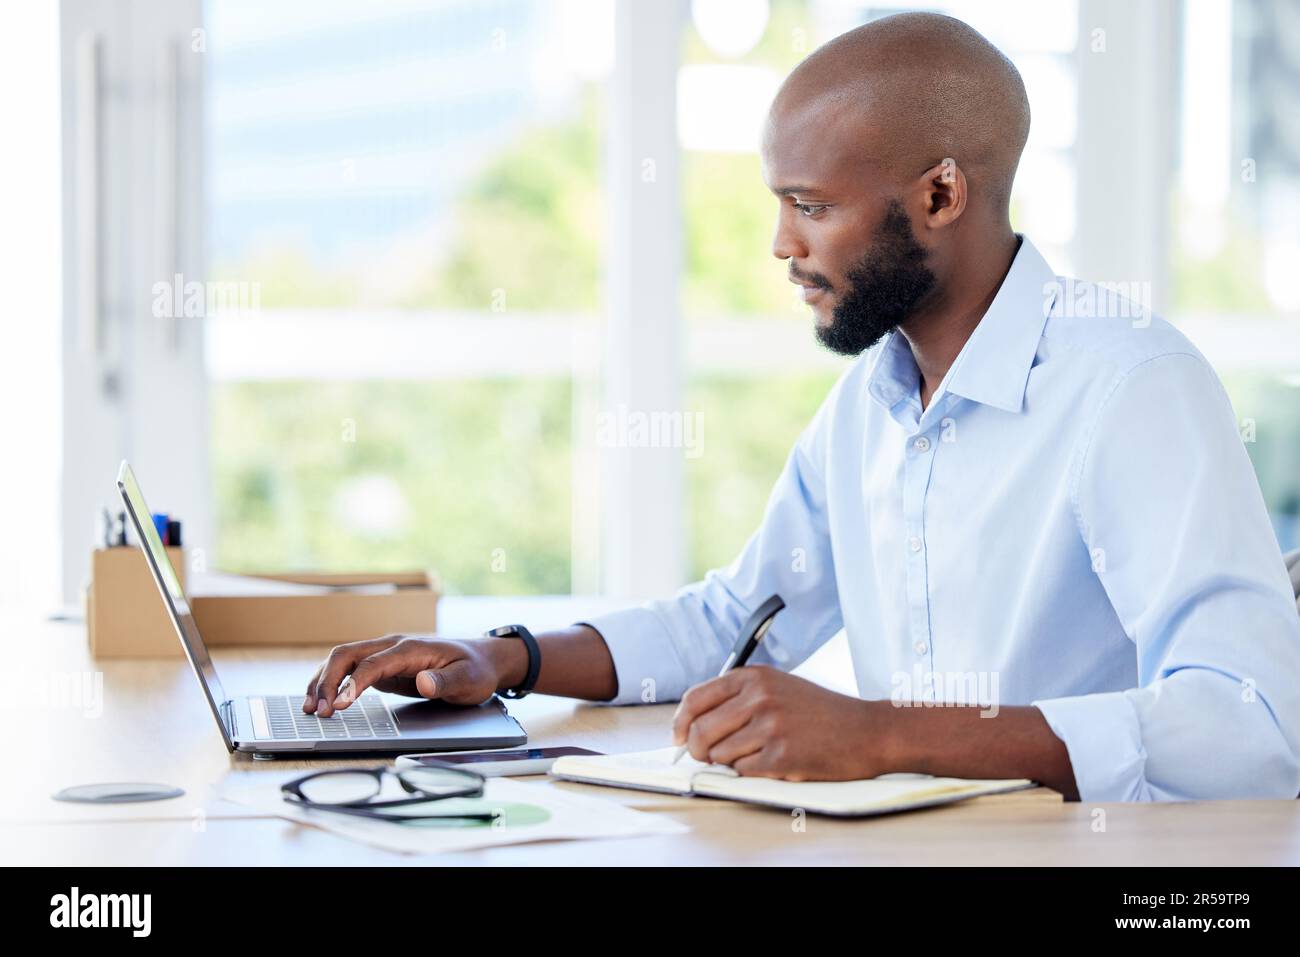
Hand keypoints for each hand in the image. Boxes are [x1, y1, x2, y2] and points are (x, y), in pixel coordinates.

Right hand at [303, 634, 523, 716]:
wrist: (482, 659)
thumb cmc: (475, 670)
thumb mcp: (468, 680)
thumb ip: (446, 682)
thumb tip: (423, 683)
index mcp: (411, 648)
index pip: (372, 662)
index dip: (353, 683)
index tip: (338, 705)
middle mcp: (392, 646)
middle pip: (347, 655)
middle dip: (326, 681)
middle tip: (317, 711)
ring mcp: (385, 655)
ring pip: (343, 660)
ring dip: (322, 681)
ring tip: (310, 710)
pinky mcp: (383, 667)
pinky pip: (350, 670)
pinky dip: (332, 683)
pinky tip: (322, 701)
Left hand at [670, 666, 895, 780]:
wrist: (865, 730)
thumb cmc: (819, 711)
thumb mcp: (777, 686)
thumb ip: (737, 697)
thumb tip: (691, 723)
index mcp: (753, 676)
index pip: (695, 699)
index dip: (679, 723)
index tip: (677, 738)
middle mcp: (759, 697)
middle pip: (700, 731)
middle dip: (697, 749)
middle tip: (705, 756)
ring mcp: (770, 726)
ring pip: (720, 754)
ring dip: (729, 761)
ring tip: (755, 754)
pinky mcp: (781, 756)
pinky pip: (743, 772)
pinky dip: (750, 772)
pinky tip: (772, 762)